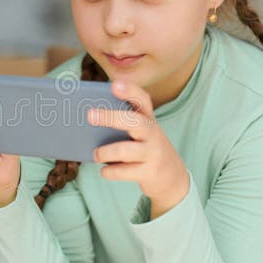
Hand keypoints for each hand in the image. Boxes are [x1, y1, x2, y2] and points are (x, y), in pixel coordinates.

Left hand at [88, 79, 189, 218]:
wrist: (173, 177)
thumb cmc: (146, 149)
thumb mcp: (141, 134)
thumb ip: (123, 125)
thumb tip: (89, 120)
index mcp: (148, 120)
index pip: (142, 100)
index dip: (129, 91)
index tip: (114, 84)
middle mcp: (152, 134)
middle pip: (133, 121)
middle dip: (110, 117)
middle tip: (89, 116)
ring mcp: (153, 153)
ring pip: (125, 150)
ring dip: (105, 152)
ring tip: (96, 154)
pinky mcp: (149, 172)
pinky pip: (123, 172)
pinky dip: (109, 171)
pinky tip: (105, 170)